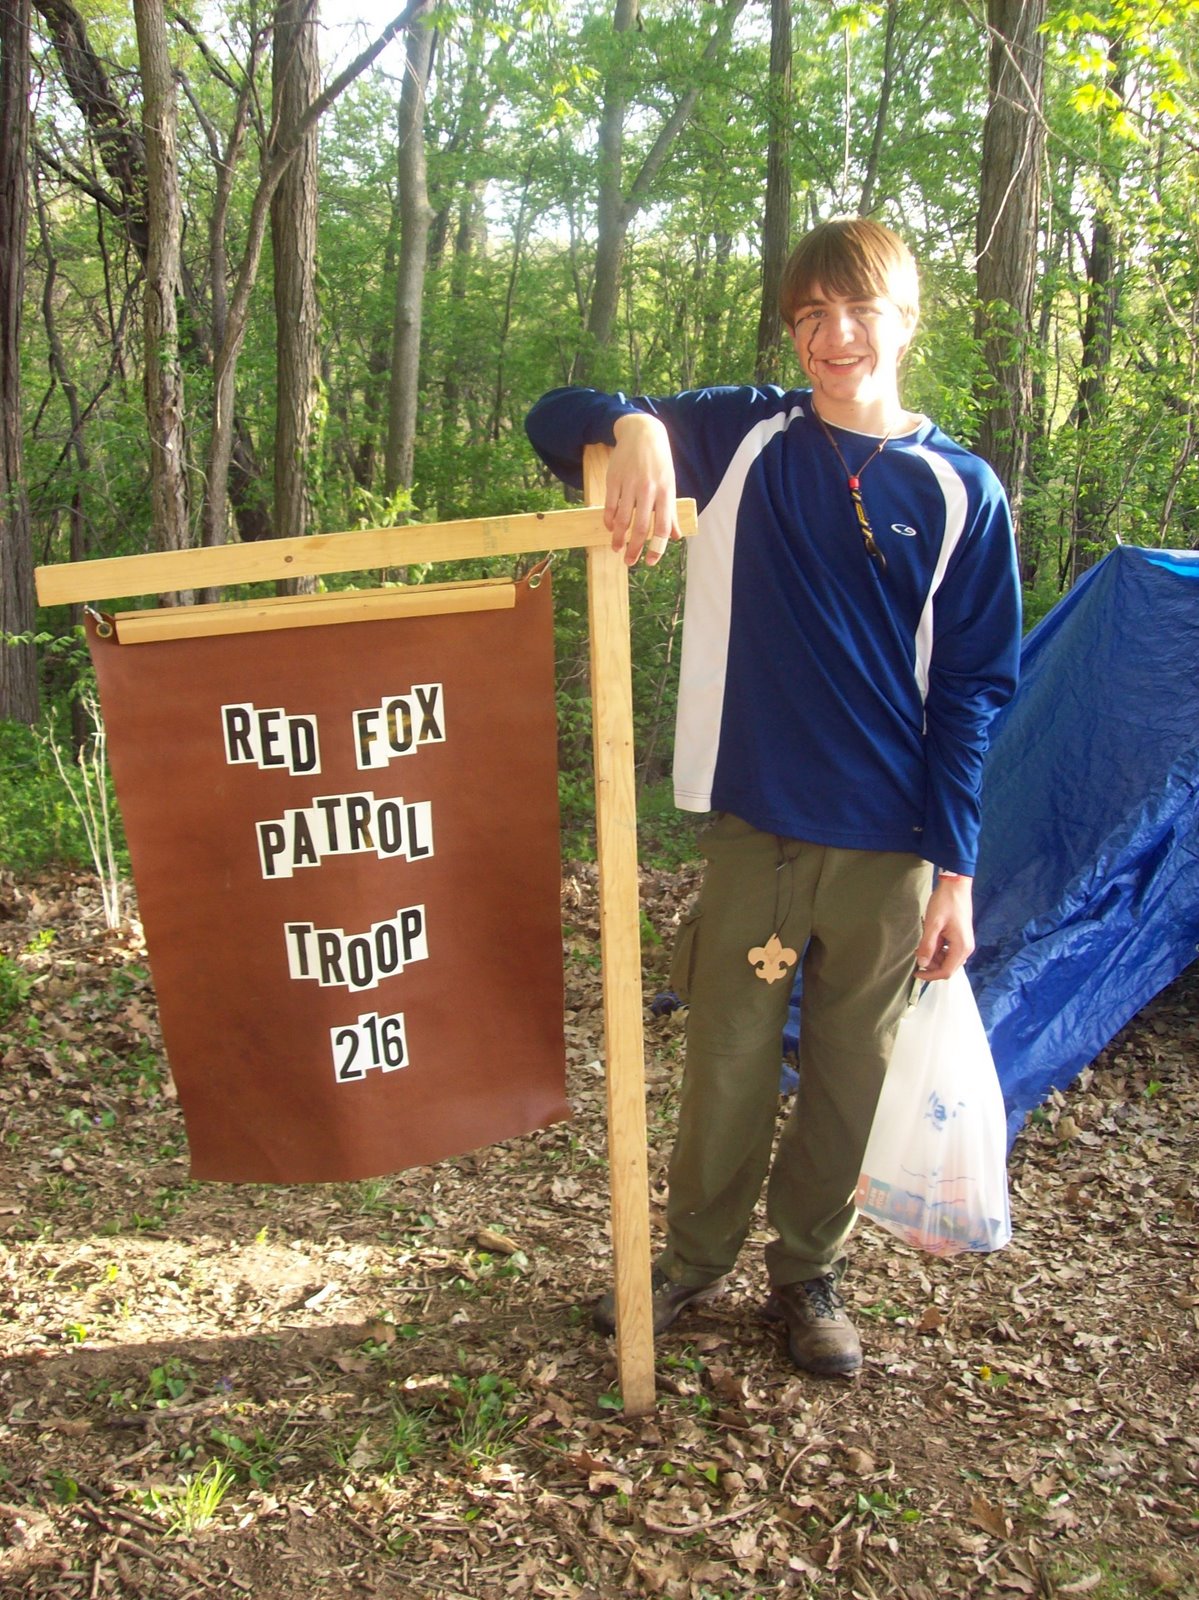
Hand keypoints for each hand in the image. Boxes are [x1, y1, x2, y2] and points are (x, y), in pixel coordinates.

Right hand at [606, 414, 681, 566]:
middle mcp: (648, 490)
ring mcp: (629, 484)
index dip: (656, 547)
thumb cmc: (659, 461)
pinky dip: (609, 520)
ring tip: (617, 548)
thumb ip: (670, 512)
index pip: (662, 526)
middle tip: (629, 561)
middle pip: (640, 526)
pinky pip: (610, 505)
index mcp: (665, 492)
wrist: (642, 432)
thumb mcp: (669, 484)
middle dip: (634, 548)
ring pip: (622, 518)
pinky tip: (610, 528)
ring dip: (618, 538)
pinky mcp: (614, 479)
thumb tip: (675, 536)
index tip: (650, 561)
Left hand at [915, 875, 973, 980]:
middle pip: (947, 967)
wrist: (955, 886)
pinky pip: (948, 950)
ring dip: (933, 956)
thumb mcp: (933, 924)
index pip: (946, 972)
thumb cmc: (945, 902)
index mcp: (961, 947)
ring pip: (947, 959)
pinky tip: (929, 939)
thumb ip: (928, 946)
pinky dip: (937, 949)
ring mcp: (964, 943)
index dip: (930, 975)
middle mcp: (966, 948)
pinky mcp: (960, 937)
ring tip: (922, 944)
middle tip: (917, 952)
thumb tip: (922, 963)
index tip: (916, 973)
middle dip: (931, 963)